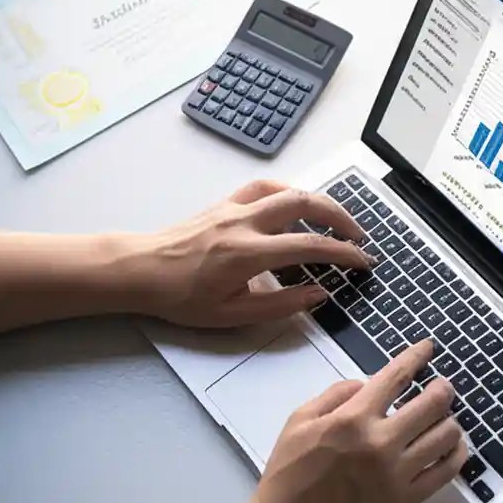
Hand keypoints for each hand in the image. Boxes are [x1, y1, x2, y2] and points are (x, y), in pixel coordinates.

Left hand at [127, 179, 374, 326]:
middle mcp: (244, 223)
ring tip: (336, 219)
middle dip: (340, 216)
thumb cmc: (180, 297)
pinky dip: (288, 191)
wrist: (139, 270)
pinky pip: (265, 187)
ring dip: (319, 201)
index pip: (309, 245)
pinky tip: (297, 203)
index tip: (362, 260)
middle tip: (359, 235)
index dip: (343, 252)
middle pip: (305, 203)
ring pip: (288, 189)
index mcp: (248, 253)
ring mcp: (234, 208)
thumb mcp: (231, 314)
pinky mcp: (225, 203)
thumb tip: (318, 294)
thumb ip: (280, 305)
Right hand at [248, 339, 468, 502]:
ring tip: (444, 419)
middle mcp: (381, 442)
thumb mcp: (297, 422)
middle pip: (433, 403)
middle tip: (443, 386)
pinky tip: (453, 447)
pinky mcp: (406, 501)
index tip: (428, 346)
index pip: (396, 376)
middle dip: (443, 388)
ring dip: (450, 420)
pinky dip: (456, 454)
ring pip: (446, 436)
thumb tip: (366, 385)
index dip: (417, 356)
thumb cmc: (286, 476)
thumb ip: (333, 395)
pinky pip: (446, 473)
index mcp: (353, 418)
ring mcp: (397, 473)